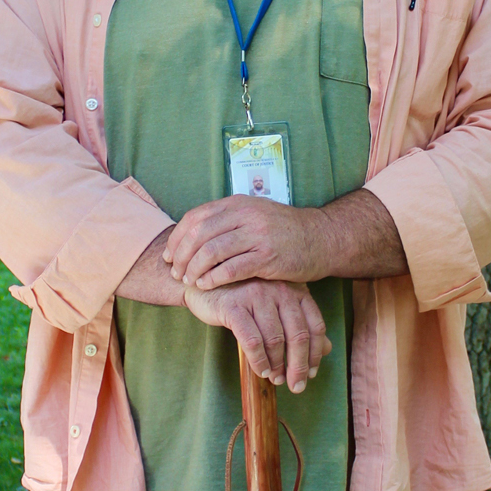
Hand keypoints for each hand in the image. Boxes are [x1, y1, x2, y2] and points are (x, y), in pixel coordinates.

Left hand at [165, 196, 328, 289]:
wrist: (322, 238)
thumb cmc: (285, 231)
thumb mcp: (255, 214)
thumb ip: (228, 220)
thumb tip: (194, 233)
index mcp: (238, 203)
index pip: (195, 217)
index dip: (177, 238)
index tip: (168, 255)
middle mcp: (245, 215)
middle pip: (199, 235)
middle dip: (182, 256)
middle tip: (176, 273)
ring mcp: (257, 235)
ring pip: (211, 252)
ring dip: (194, 270)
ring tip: (189, 281)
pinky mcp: (267, 256)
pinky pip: (231, 269)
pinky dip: (213, 279)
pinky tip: (206, 286)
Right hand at [182, 277, 331, 391]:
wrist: (204, 283)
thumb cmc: (244, 297)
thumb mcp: (277, 307)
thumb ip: (301, 324)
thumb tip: (328, 349)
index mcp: (295, 290)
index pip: (315, 326)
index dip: (315, 354)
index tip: (311, 373)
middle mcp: (280, 290)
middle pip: (298, 335)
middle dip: (299, 366)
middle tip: (296, 386)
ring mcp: (257, 296)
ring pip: (275, 340)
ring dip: (277, 365)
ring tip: (275, 379)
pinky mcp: (234, 306)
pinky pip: (252, 340)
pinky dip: (258, 360)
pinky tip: (260, 370)